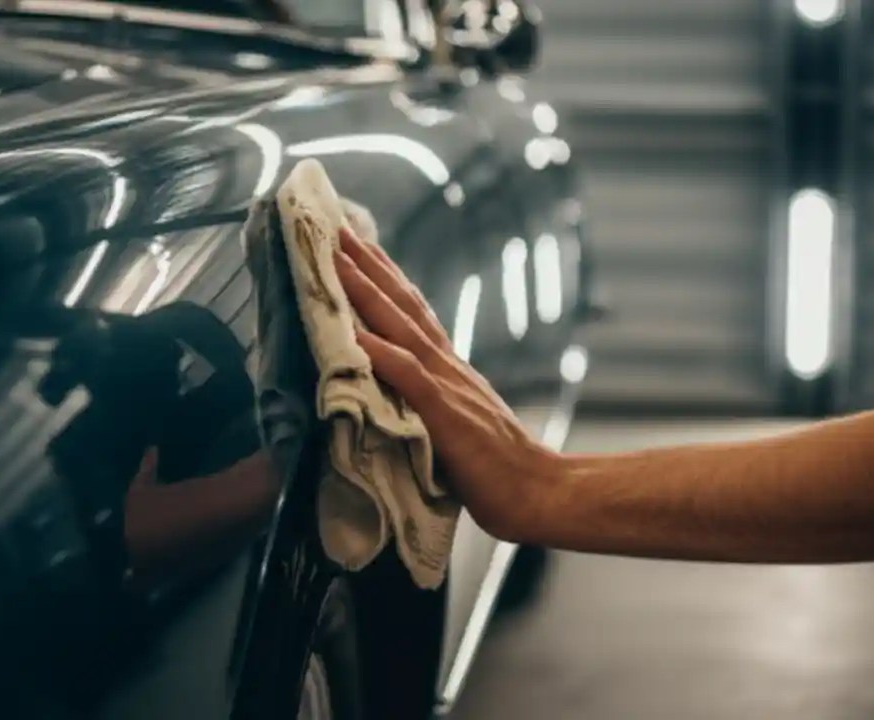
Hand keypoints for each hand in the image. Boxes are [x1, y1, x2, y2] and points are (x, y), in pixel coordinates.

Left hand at [333, 227, 559, 539]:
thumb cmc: (495, 471)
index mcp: (446, 367)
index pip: (408, 310)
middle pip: (400, 302)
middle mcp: (446, 365)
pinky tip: (355, 333)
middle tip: (332, 225)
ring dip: (365, 289)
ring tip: (335, 256)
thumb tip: (389, 394)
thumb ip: (425, 403)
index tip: (353, 243)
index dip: (380, 275)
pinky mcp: (445, 415)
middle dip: (365, 263)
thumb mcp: (451, 425)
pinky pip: (409, 377)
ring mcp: (447, 385)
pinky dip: (381, 352)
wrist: (541, 494)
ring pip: (400, 326)